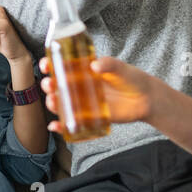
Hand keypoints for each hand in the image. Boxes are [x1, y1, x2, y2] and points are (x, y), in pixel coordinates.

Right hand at [38, 55, 154, 129]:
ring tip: (53, 102)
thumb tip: (94, 65)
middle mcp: (80, 86)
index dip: (50, 65)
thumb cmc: (132, 79)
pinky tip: (55, 126)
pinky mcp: (89, 118)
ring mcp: (83, 103)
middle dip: (48, 85)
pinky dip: (61, 126)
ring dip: (52, 104)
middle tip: (49, 85)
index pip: (62, 66)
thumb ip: (108, 64)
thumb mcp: (120, 68)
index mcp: (83, 70)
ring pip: (61, 104)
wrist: (146, 99)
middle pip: (57, 86)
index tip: (45, 65)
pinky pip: (71, 122)